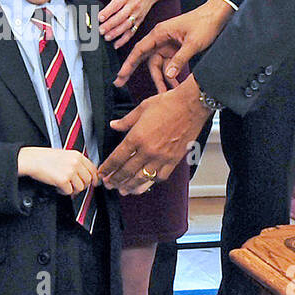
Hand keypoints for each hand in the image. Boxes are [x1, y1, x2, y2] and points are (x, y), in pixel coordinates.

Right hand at [18, 147, 98, 195]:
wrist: (32, 160)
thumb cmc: (44, 157)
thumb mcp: (64, 155)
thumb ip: (75, 162)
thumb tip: (83, 174)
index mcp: (77, 155)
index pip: (93, 168)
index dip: (94, 178)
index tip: (93, 183)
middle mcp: (75, 163)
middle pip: (88, 180)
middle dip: (82, 185)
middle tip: (74, 186)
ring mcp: (70, 171)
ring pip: (80, 187)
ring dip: (73, 189)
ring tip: (64, 186)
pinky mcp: (63, 180)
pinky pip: (70, 192)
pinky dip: (64, 192)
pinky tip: (58, 187)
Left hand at [88, 0, 171, 48]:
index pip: (116, 5)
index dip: (107, 12)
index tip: (99, 18)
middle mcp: (132, 5)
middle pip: (121, 17)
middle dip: (110, 25)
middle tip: (100, 31)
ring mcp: (137, 14)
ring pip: (126, 26)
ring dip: (116, 33)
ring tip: (107, 37)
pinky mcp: (140, 20)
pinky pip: (132, 31)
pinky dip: (124, 39)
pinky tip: (116, 44)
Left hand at [98, 78, 210, 193]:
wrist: (192, 105)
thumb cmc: (169, 104)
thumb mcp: (142, 108)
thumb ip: (126, 121)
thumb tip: (114, 125)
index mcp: (137, 137)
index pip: (117, 158)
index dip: (107, 168)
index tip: (102, 173)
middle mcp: (148, 150)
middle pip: (127, 171)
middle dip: (116, 180)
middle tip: (109, 184)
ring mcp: (162, 157)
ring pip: (142, 178)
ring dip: (131, 186)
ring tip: (124, 190)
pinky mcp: (174, 160)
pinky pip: (160, 177)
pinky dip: (152, 182)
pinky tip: (146, 182)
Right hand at [115, 0, 233, 91]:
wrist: (217, 15)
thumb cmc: (204, 22)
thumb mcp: (192, 43)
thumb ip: (180, 60)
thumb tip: (169, 76)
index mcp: (160, 33)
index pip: (139, 50)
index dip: (128, 63)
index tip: (120, 75)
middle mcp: (161, 38)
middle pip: (145, 59)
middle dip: (134, 72)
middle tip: (122, 83)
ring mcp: (168, 44)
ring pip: (158, 65)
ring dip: (161, 79)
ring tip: (165, 93)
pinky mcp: (176, 48)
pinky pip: (169, 64)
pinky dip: (171, 75)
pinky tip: (174, 85)